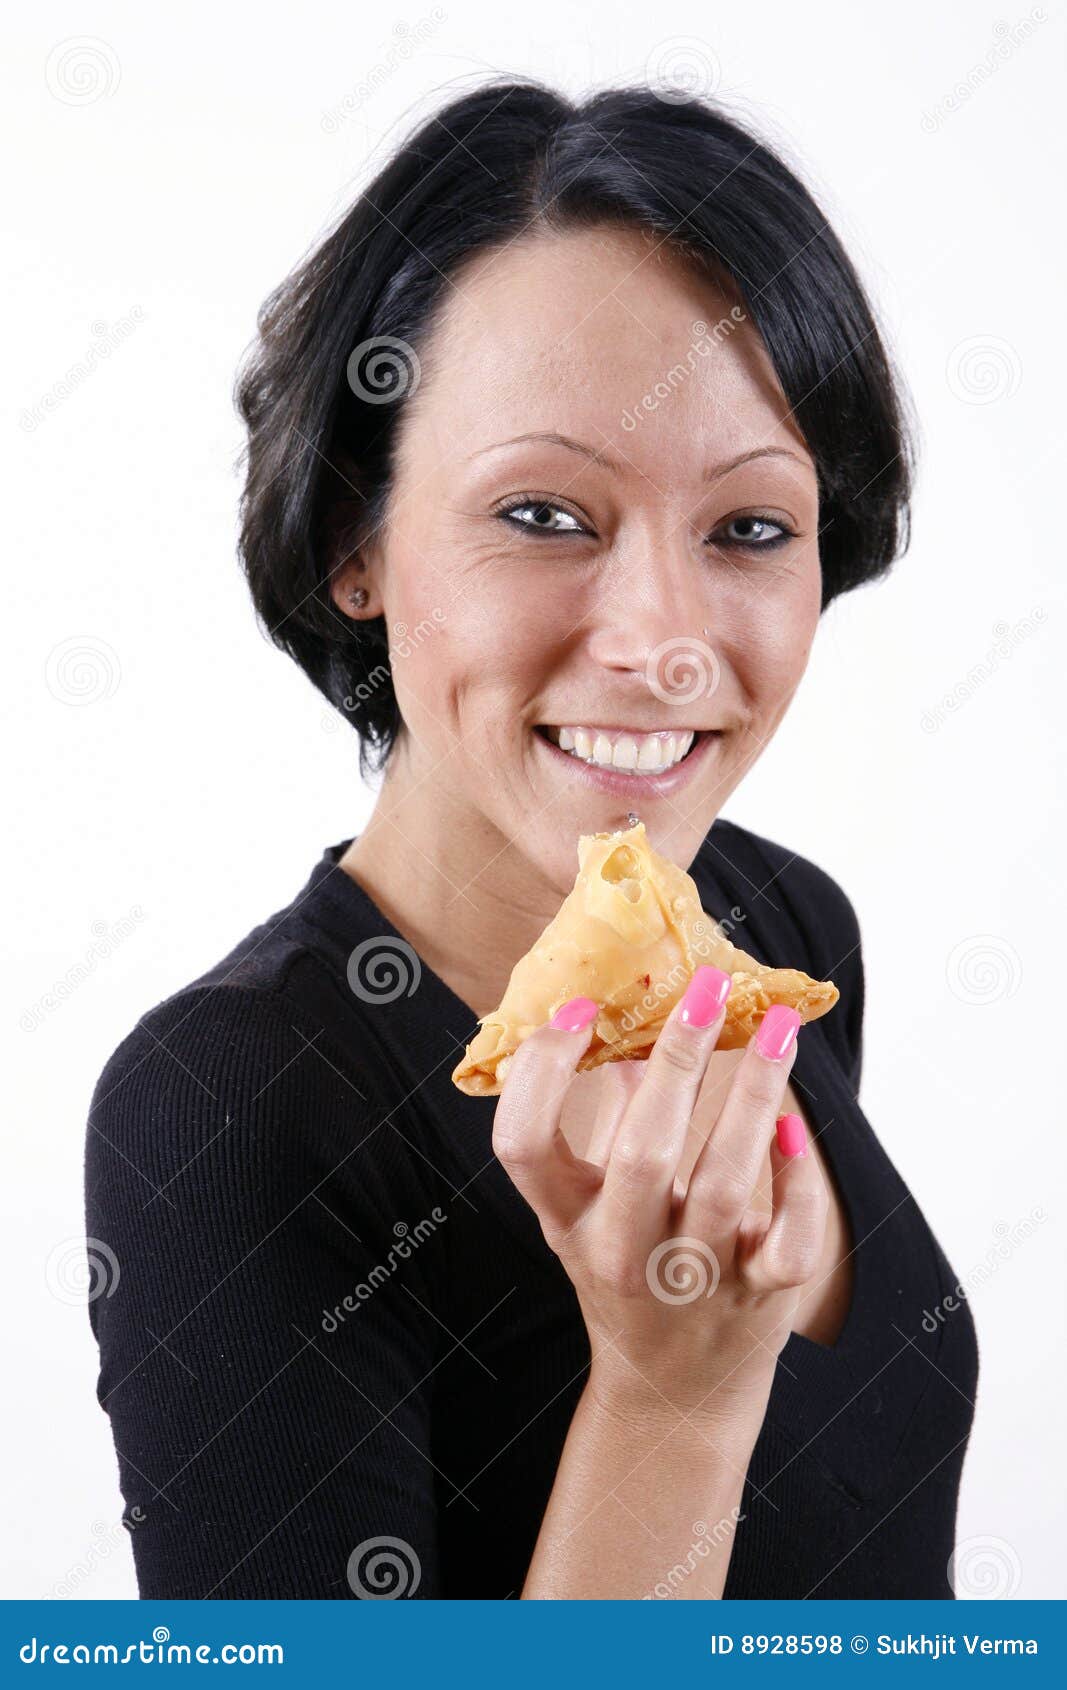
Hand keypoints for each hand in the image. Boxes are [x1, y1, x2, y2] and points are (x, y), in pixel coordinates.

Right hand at [491, 969, 828, 1432]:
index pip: (523, 1146)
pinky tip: (795, 1125)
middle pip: (641, 1154)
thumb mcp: (585, 1211)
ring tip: (777, 1027)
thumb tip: (619, 1015)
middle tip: (708, 988)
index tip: (580, 1009)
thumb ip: (593, 1126)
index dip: (542, 1073)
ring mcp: (692, 1281)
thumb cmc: (627, 1270)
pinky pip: (788, 1239)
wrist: (673, 1393)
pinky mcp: (758, 1298)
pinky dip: (799, 1182)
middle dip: (680, 1061)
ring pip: (724, 1182)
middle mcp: (620, 1253)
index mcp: (564, 1220)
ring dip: (755, 1095)